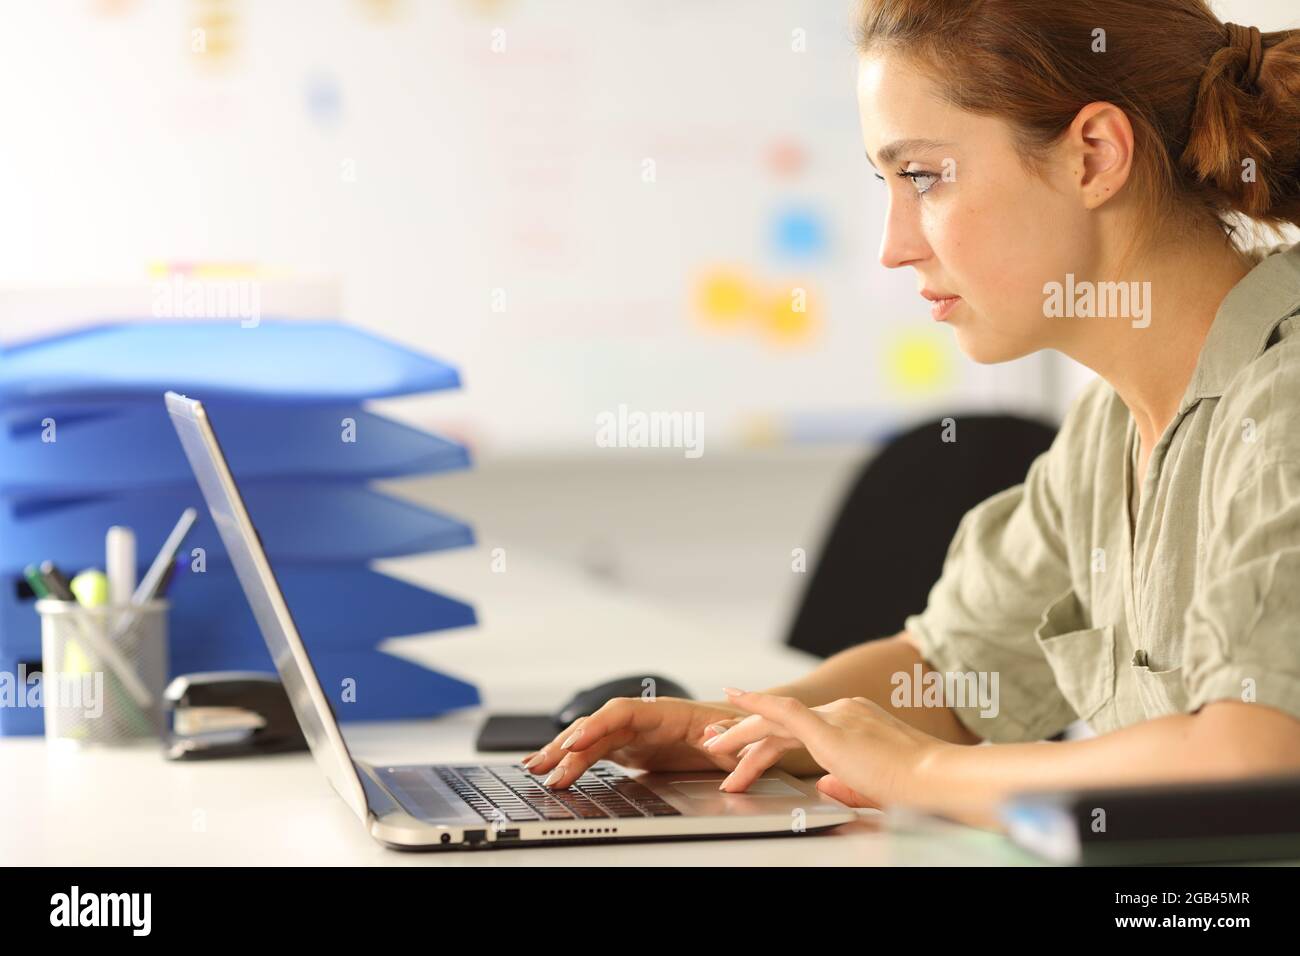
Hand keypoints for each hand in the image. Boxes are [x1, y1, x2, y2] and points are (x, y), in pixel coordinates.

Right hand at [522, 697, 755, 788]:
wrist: (741, 734)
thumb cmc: (741, 732)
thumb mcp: (741, 738)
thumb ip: (728, 736)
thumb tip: (711, 734)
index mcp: (666, 712)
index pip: (623, 712)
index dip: (598, 725)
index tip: (577, 741)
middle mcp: (643, 719)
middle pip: (598, 726)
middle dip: (569, 745)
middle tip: (545, 767)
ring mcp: (634, 733)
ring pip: (590, 740)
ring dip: (562, 754)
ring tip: (534, 769)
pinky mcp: (630, 748)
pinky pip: (595, 752)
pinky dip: (572, 761)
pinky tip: (552, 770)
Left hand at [704, 689, 948, 808]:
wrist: (939, 780)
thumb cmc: (918, 790)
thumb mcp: (873, 787)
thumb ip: (846, 783)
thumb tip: (824, 785)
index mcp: (854, 723)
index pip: (799, 730)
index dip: (767, 739)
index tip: (744, 746)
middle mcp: (843, 712)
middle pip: (780, 723)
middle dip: (744, 734)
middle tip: (715, 744)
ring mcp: (836, 717)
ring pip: (774, 721)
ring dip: (740, 735)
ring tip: (713, 747)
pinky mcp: (830, 728)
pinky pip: (784, 711)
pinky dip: (756, 706)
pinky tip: (734, 702)